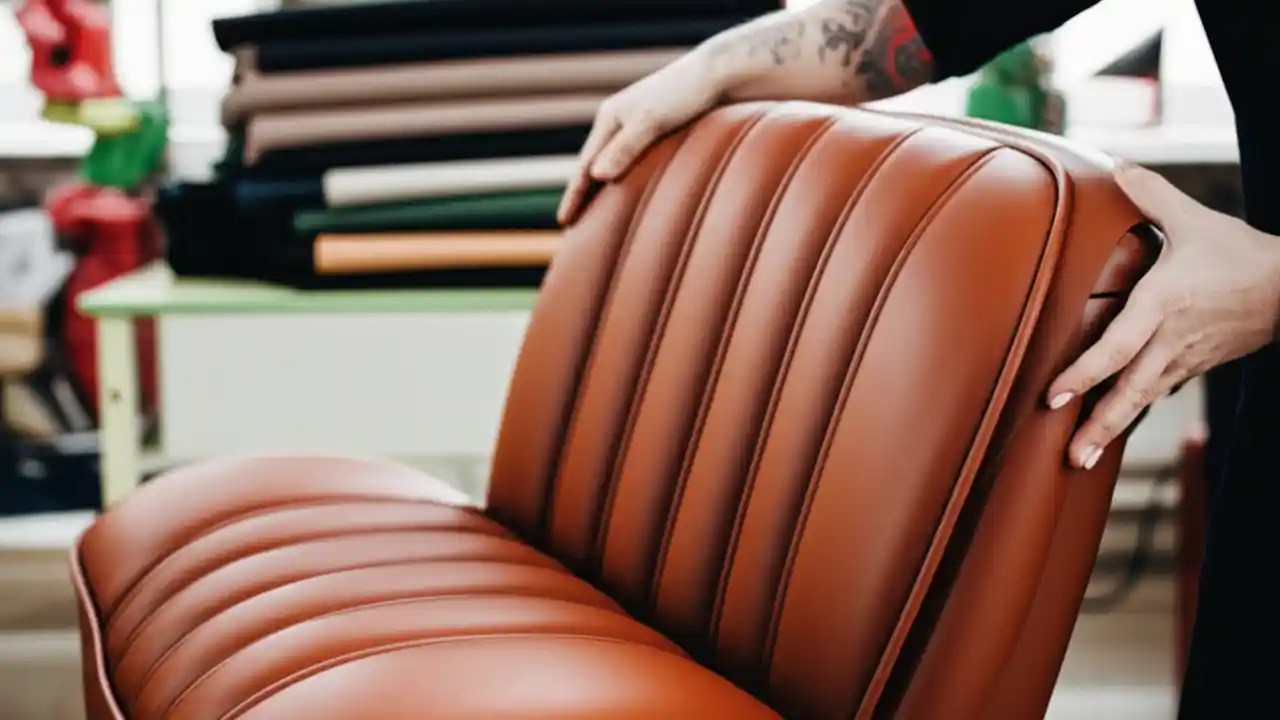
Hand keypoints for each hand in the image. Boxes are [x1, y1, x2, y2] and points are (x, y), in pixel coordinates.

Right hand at [556, 50, 725, 224]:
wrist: (715, 73)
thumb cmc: (683, 94)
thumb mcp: (651, 121)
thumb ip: (625, 149)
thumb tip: (597, 176)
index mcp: (609, 118)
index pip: (585, 165)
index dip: (574, 194)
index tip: (564, 220)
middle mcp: (617, 122)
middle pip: (592, 164)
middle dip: (581, 193)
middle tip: (571, 224)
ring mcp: (634, 126)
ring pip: (610, 163)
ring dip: (600, 188)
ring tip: (593, 215)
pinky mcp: (654, 130)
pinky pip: (629, 161)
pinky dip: (622, 179)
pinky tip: (625, 193)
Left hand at [1047, 163, 1279, 469]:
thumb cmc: (1240, 252)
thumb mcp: (1194, 220)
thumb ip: (1150, 194)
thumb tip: (1116, 164)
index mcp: (1164, 304)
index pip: (1118, 347)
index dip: (1084, 374)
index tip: (1054, 396)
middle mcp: (1171, 339)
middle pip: (1130, 389)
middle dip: (1099, 425)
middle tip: (1069, 457)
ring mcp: (1185, 358)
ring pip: (1142, 399)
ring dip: (1112, 431)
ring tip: (1080, 461)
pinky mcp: (1195, 365)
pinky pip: (1157, 394)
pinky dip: (1133, 414)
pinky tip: (1110, 438)